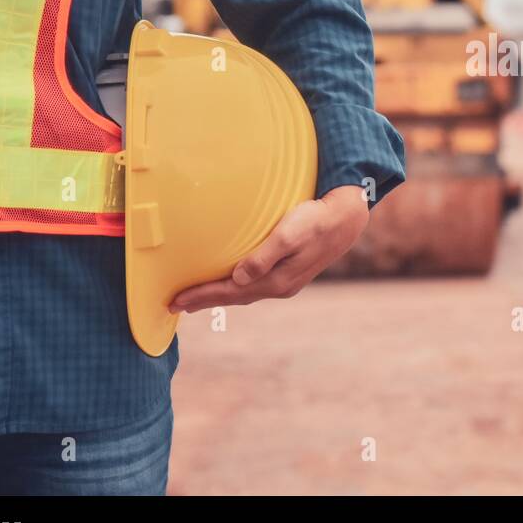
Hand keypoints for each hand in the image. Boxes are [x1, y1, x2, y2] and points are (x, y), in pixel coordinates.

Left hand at [169, 185, 369, 312]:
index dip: (202, 296)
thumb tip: (238, 278)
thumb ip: (264, 256)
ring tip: (198, 297)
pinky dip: (237, 287)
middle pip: (235, 297)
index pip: (230, 292)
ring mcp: (287, 281)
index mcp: (277, 280)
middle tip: (176, 305)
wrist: (347, 218)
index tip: (176, 301)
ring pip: (245, 292)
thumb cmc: (316, 220)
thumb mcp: (290, 234)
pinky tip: (233, 282)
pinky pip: (255, 285)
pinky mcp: (291, 272)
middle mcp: (280, 286)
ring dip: (220, 295)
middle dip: (205, 300)